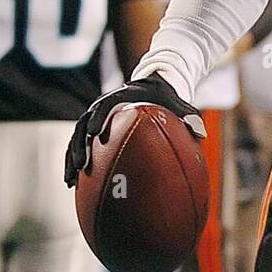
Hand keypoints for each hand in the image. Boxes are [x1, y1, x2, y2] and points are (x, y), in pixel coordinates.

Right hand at [65, 73, 203, 186]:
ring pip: (76, 139)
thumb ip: (188, 115)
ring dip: (72, 158)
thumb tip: (201, 134)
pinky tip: (73, 184)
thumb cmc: (165, 98)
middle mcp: (101, 108)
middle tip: (81, 165)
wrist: (152, 87)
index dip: (98, 120)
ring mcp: (94, 119)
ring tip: (70, 180)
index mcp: (119, 99)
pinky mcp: (93, 131)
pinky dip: (74, 163)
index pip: (104, 108)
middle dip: (80, 145)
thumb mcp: (178, 103)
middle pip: (83, 126)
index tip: (95, 134)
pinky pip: (80, 147)